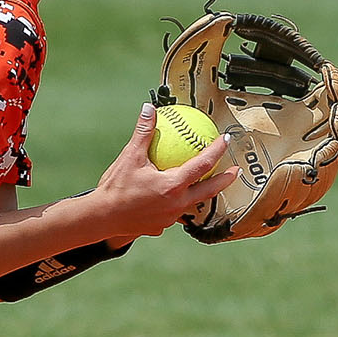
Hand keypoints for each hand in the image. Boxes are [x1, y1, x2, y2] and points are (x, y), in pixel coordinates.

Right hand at [93, 103, 237, 241]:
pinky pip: (173, 214)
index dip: (217, 150)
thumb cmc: (116, 188)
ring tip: (205, 185)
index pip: (203, 164)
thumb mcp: (130, 157)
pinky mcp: (160, 227)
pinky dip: (176, 204)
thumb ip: (143, 132)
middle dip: (226, 180)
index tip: (226, 139)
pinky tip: (171, 199)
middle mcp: (177, 203)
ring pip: (192, 204)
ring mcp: (170, 218)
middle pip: (210, 190)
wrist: (101, 218)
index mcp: (173, 185)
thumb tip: (150, 108)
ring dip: (202, 193)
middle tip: (236, 171)